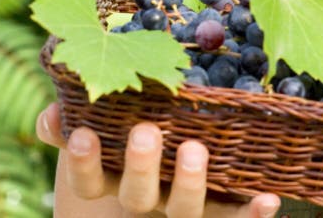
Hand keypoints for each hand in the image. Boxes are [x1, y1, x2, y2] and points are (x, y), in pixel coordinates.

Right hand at [36, 102, 280, 216]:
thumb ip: (69, 128)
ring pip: (185, 211)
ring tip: (194, 150)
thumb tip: (54, 115)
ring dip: (190, 184)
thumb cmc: (122, 150)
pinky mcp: (218, 212)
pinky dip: (251, 213)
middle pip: (139, 197)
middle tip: (145, 132)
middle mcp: (146, 202)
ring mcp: (181, 210)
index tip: (81, 135)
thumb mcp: (95, 140)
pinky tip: (269, 199)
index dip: (83, 163)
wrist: (163, 180)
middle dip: (141, 166)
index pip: (89, 183)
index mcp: (112, 183)